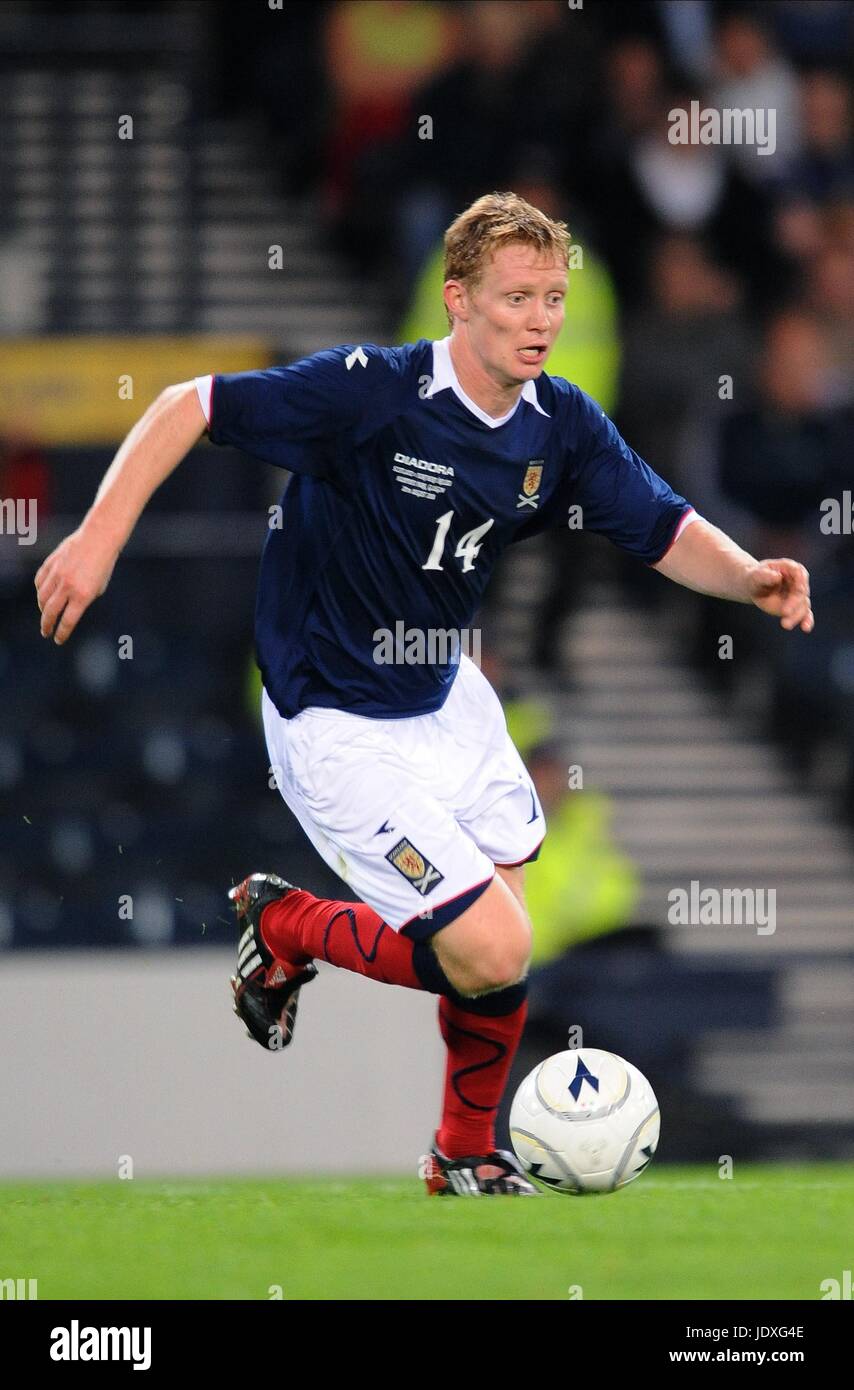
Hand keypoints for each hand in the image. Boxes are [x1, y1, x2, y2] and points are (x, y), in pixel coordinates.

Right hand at [34, 520, 119, 644]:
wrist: (98, 539)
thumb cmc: (102, 566)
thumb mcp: (98, 588)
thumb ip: (82, 601)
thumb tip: (67, 611)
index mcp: (83, 596)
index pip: (67, 622)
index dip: (62, 634)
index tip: (58, 640)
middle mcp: (68, 587)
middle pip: (50, 613)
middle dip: (47, 626)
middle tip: (46, 632)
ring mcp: (57, 575)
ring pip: (42, 598)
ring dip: (42, 610)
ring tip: (45, 615)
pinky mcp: (50, 564)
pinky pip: (39, 582)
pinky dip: (40, 591)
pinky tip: (42, 596)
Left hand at [747, 559, 812, 632]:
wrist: (754, 587)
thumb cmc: (755, 578)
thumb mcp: (756, 575)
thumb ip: (765, 575)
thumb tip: (777, 577)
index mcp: (791, 568)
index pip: (799, 573)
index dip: (800, 582)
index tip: (799, 590)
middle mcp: (798, 581)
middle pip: (801, 592)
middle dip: (794, 603)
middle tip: (784, 612)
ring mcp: (798, 595)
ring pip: (803, 605)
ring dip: (797, 616)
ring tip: (785, 624)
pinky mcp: (796, 607)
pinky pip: (805, 614)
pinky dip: (807, 621)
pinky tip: (806, 628)